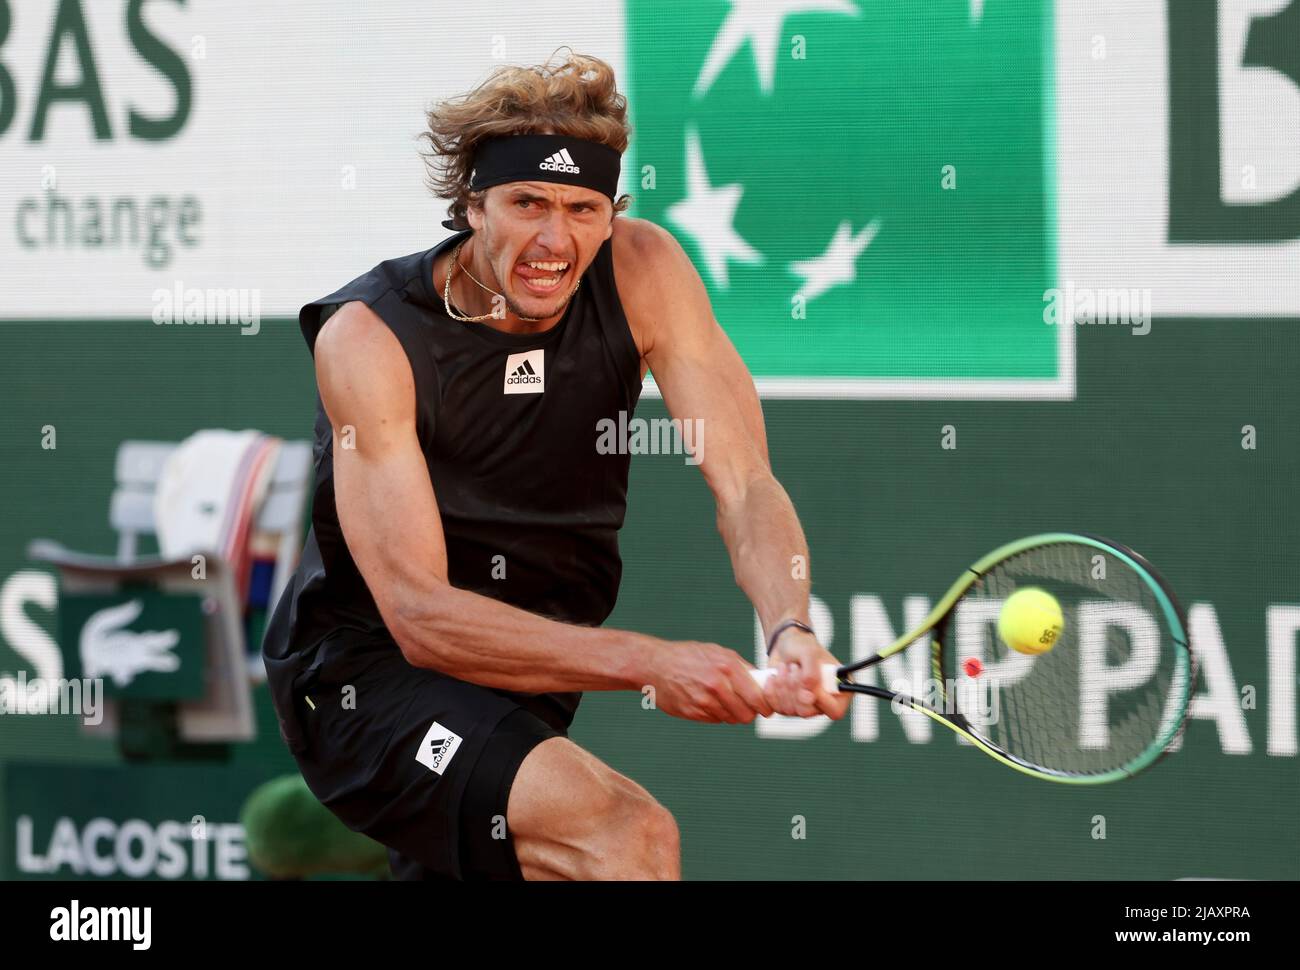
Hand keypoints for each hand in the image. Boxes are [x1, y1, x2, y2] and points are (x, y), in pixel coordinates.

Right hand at [646, 641, 774, 723]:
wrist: (655, 664)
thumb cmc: (689, 656)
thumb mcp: (717, 652)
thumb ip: (741, 667)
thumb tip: (763, 682)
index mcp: (727, 667)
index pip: (757, 698)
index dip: (766, 706)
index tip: (767, 708)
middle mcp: (717, 686)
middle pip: (746, 714)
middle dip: (749, 713)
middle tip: (747, 708)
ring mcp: (703, 702)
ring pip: (731, 719)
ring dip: (732, 714)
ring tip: (723, 701)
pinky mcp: (692, 713)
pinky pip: (714, 720)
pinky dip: (716, 715)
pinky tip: (707, 702)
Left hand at [762, 628, 850, 720]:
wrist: (785, 645)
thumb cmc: (803, 646)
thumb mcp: (809, 652)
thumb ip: (812, 673)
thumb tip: (808, 695)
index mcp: (839, 690)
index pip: (835, 711)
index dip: (819, 699)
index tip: (807, 679)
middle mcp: (823, 703)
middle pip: (807, 712)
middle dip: (794, 688)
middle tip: (793, 667)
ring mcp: (805, 707)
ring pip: (790, 710)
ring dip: (782, 686)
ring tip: (784, 667)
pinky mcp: (788, 706)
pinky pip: (776, 708)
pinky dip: (771, 691)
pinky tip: (773, 676)